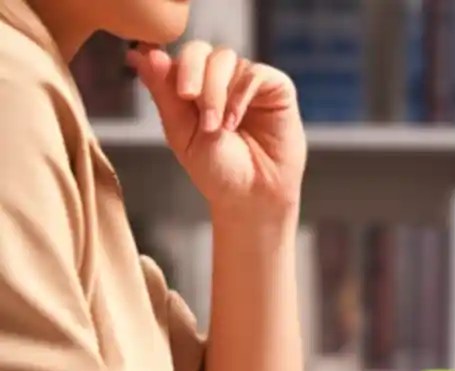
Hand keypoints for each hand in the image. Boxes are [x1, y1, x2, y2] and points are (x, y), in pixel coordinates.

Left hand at [125, 41, 305, 220]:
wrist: (252, 197)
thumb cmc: (218, 170)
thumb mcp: (182, 133)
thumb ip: (164, 93)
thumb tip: (139, 53)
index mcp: (193, 86)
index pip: (176, 56)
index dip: (168, 63)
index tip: (167, 86)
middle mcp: (220, 79)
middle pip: (200, 50)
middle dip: (191, 71)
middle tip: (188, 97)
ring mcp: (248, 81)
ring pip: (225, 60)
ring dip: (215, 91)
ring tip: (216, 127)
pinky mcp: (276, 89)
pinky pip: (255, 74)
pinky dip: (240, 95)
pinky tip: (234, 122)